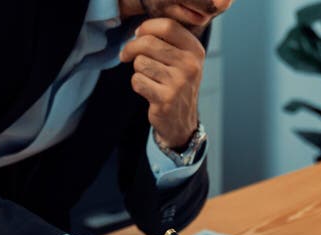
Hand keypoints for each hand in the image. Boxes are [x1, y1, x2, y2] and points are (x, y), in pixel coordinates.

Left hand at [119, 18, 204, 148]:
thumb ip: (167, 42)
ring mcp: (178, 83)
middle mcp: (190, 65)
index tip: (137, 34)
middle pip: (149, 43)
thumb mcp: (182, 60)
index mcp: (195, 51)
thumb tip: (139, 32)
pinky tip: (148, 90)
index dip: (147, 27)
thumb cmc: (176, 85)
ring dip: (138, 70)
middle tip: (125, 55)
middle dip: (131, 47)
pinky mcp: (165, 99)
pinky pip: (137, 81)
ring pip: (140, 62)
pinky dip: (138, 84)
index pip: (168, 26)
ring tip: (148, 78)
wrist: (182, 122)